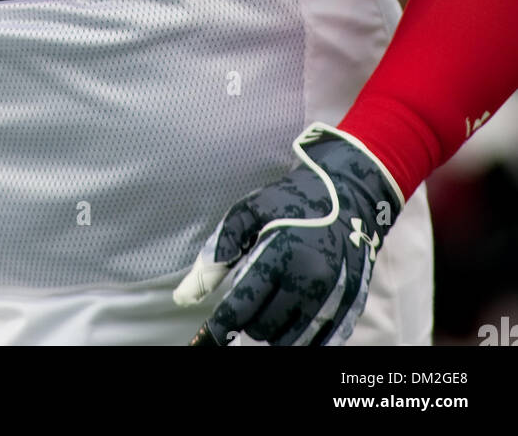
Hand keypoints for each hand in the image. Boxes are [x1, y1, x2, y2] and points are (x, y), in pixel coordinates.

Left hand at [175, 123, 402, 345]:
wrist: (348, 193)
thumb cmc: (292, 200)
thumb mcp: (249, 211)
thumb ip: (217, 251)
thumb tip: (185, 295)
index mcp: (280, 256)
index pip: (241, 308)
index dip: (221, 327)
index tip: (208, 336)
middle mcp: (307, 282)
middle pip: (265, 329)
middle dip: (249, 323)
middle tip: (247, 307)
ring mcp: (332, 298)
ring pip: (291, 340)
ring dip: (273, 333)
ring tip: (267, 314)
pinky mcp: (350, 307)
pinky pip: (320, 342)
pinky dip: (301, 339)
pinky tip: (290, 324)